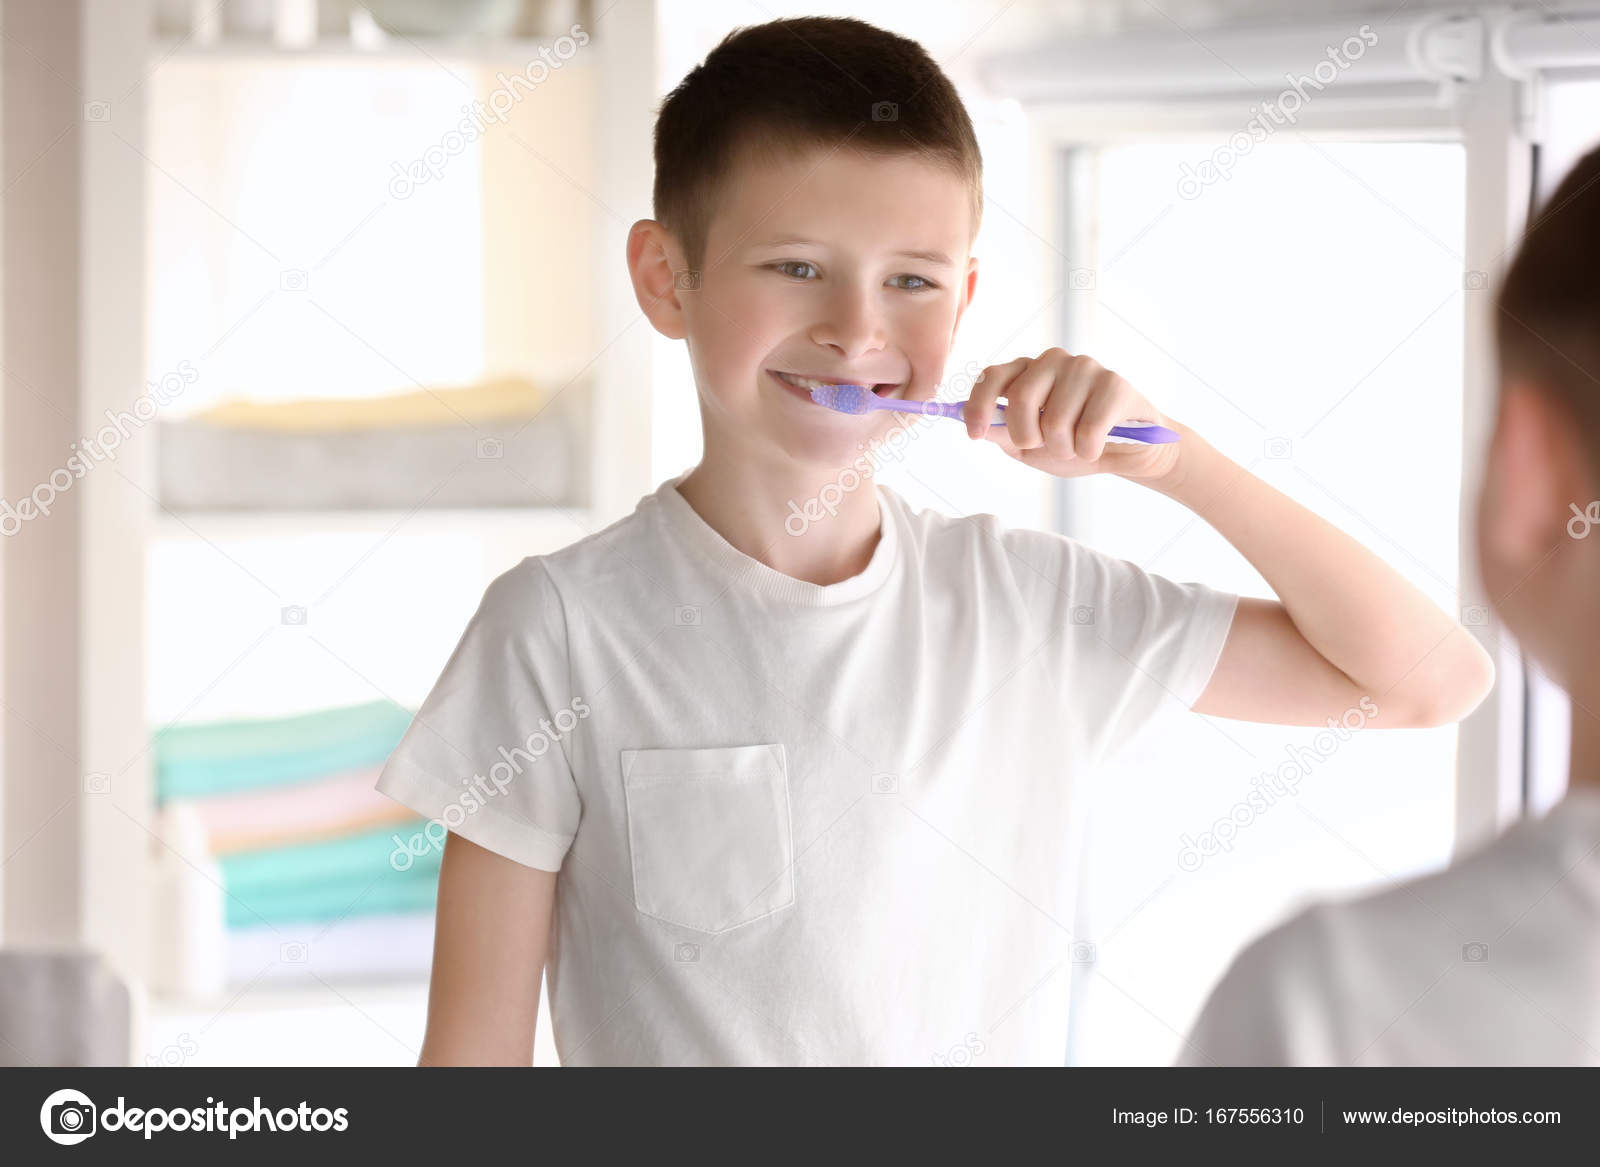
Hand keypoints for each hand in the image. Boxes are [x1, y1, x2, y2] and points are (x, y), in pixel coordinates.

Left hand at [963, 348, 1182, 482]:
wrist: (1126, 452)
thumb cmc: (1073, 444)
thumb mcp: (1029, 446)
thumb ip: (1004, 434)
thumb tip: (982, 426)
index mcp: (1028, 371)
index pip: (993, 377)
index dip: (978, 406)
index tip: (975, 435)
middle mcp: (1054, 361)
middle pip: (1020, 399)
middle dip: (1027, 436)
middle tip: (1045, 446)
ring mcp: (1085, 368)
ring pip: (1055, 421)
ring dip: (1064, 450)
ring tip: (1076, 446)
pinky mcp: (1114, 384)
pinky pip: (1088, 431)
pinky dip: (1088, 451)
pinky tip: (1098, 445)